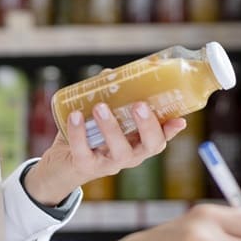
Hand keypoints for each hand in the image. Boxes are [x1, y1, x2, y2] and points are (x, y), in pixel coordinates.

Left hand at [23, 100, 186, 205]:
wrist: (60, 166)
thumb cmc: (88, 137)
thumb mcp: (102, 119)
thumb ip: (110, 99)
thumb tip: (110, 73)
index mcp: (137, 143)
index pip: (160, 138)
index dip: (171, 130)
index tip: (179, 119)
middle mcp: (129, 156)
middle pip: (149, 146)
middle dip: (147, 126)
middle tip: (139, 105)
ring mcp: (109, 164)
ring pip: (119, 151)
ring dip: (111, 128)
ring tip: (100, 107)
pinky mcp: (85, 166)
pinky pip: (84, 151)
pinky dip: (79, 133)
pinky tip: (75, 115)